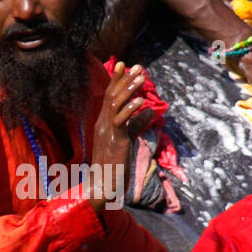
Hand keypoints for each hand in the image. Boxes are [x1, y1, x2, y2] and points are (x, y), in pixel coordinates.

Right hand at [89, 61, 154, 210]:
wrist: (102, 186)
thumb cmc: (114, 165)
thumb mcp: (127, 139)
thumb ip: (135, 124)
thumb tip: (149, 111)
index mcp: (104, 122)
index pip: (110, 96)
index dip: (118, 79)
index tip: (127, 64)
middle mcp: (102, 123)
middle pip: (112, 95)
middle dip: (125, 79)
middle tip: (139, 66)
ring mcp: (107, 131)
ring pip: (115, 104)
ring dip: (129, 90)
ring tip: (142, 78)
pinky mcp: (114, 141)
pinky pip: (120, 121)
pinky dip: (131, 109)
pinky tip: (142, 101)